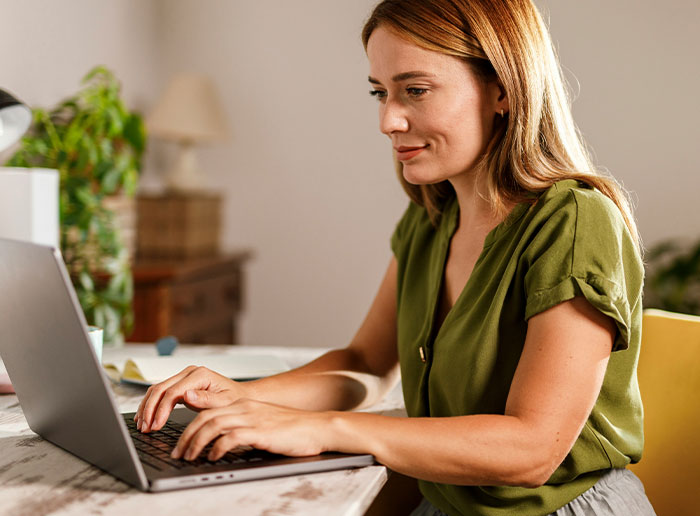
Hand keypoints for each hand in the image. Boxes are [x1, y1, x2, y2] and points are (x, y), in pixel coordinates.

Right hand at [135, 366, 248, 432]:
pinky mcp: (180, 384)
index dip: (161, 410)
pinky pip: (161, 393)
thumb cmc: (234, 399)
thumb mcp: (224, 402)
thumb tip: (187, 396)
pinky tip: (146, 417)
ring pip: (157, 389)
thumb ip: (206, 400)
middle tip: (145, 428)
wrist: (240, 395)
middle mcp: (189, 372)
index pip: (173, 392)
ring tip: (142, 426)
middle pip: (161, 388)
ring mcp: (184, 377)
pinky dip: (151, 405)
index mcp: (200, 375)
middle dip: (150, 409)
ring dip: (147, 407)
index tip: (156, 425)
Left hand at [170, 399, 330, 460]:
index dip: (189, 426)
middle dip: (186, 436)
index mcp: (243, 403)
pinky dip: (218, 448)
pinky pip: (231, 437)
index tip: (180, 443)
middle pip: (205, 417)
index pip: (207, 410)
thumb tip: (219, 441)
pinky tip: (213, 457)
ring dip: (196, 442)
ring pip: (213, 425)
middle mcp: (245, 407)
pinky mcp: (261, 431)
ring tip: (189, 457)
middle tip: (177, 453)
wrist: (316, 427)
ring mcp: (252, 418)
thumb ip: (240, 426)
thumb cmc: (290, 429)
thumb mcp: (260, 423)